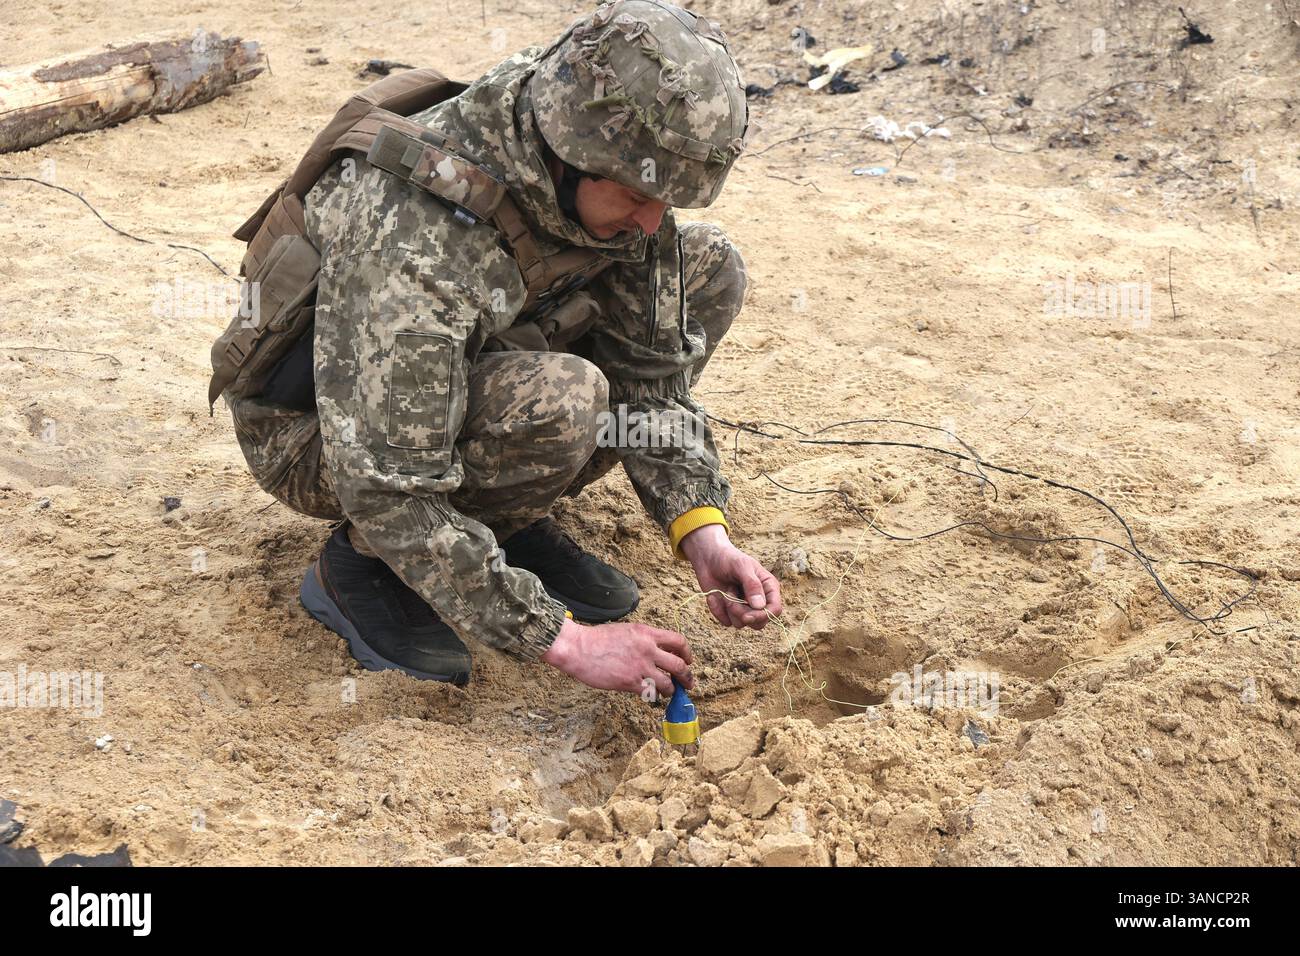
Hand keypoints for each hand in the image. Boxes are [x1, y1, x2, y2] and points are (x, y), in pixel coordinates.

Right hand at [541, 618, 692, 697]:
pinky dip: (655, 696)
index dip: (687, 653)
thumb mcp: (627, 630)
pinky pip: (651, 693)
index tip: (688, 660)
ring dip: (672, 690)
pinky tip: (652, 695)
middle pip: (680, 665)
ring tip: (670, 692)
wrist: (578, 648)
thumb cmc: (598, 639)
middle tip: (688, 683)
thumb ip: (645, 639)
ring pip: (669, 683)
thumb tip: (659, 651)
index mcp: (647, 633)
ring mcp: (640, 667)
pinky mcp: (630, 683)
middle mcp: (647, 649)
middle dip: (687, 677)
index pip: (678, 642)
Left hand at [679, 524, 782, 628]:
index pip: (775, 610)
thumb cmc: (729, 558)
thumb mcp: (741, 566)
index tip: (747, 616)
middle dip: (743, 614)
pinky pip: (725, 622)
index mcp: (768, 588)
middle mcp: (759, 601)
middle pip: (759, 623)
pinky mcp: (729, 613)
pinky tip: (714, 596)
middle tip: (730, 596)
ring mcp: (744, 608)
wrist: (708, 558)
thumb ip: (752, 585)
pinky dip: (717, 610)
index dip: (763, 616)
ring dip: (730, 608)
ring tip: (727, 590)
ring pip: (740, 624)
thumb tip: (760, 606)